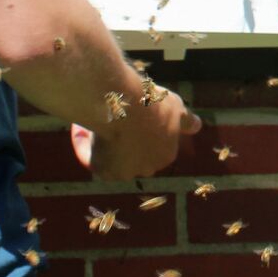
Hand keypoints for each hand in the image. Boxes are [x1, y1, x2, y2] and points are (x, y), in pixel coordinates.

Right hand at [70, 91, 201, 181]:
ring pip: (112, 158)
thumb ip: (186, 119)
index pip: (153, 146)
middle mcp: (148, 169)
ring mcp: (125, 173)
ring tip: (97, 123)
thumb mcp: (175, 106)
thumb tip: (197, 125)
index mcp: (166, 155)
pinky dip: (86, 147)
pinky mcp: (102, 171)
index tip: (131, 116)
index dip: (141, 131)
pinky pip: (92, 159)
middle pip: (133, 156)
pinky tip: (80, 131)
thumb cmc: (151, 103)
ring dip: (105, 145)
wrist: (123, 106)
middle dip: (125, 143)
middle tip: (114, 120)